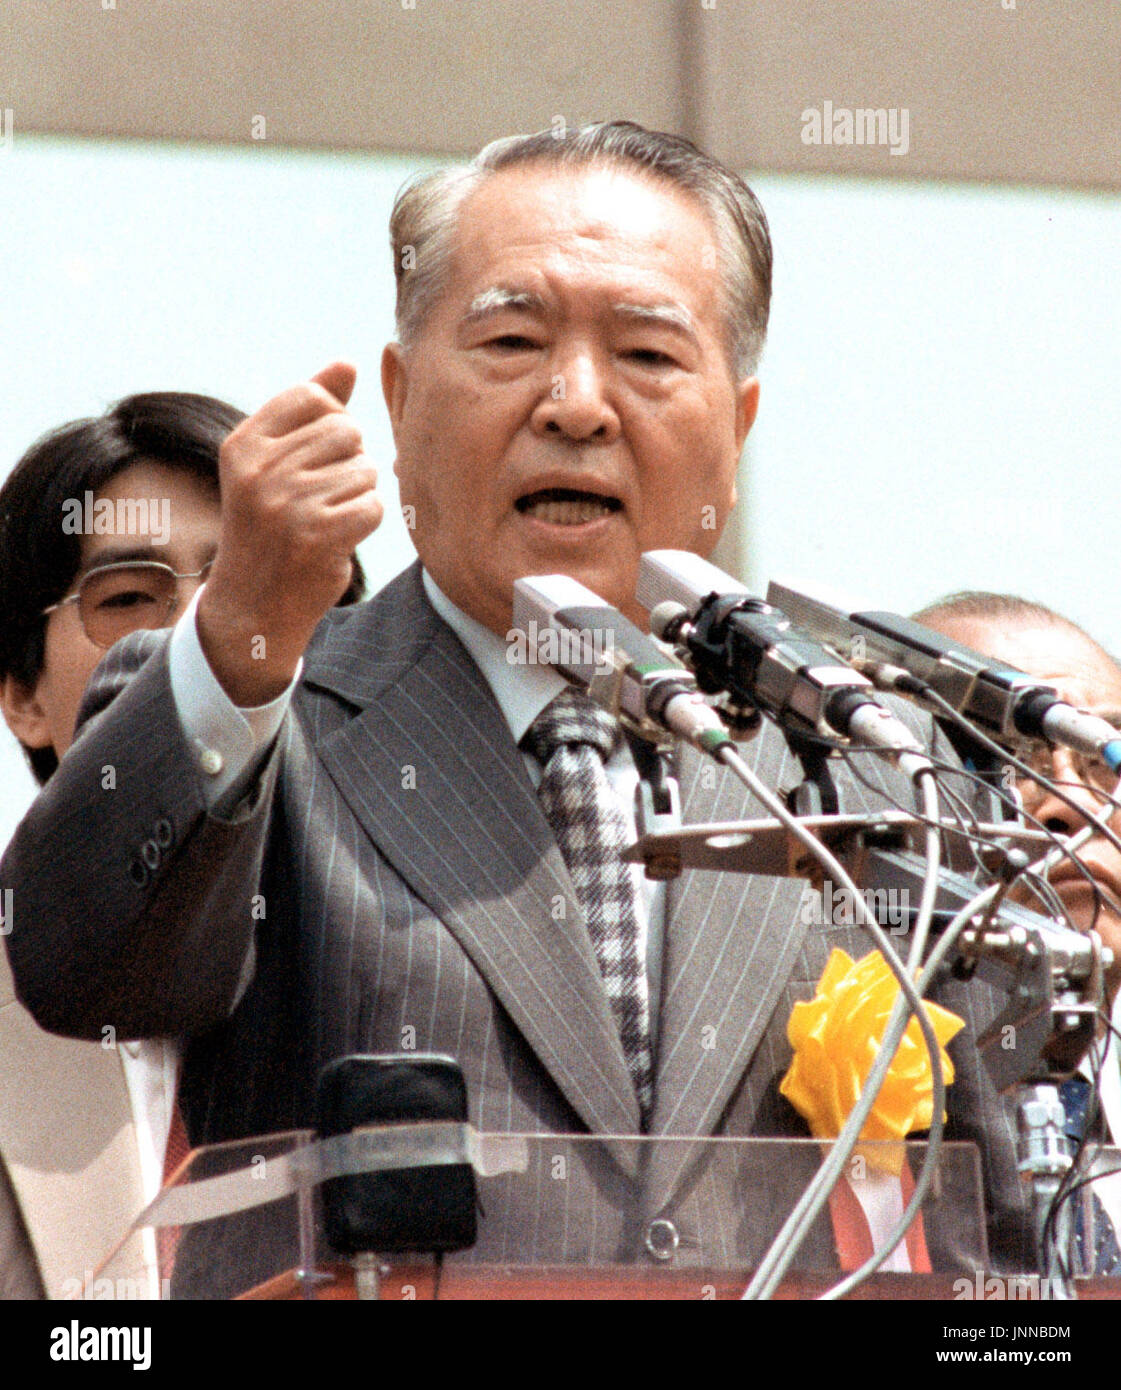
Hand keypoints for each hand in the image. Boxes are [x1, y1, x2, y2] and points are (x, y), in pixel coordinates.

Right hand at [198, 363, 381, 704]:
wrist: (253, 605)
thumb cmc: (272, 525)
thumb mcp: (275, 463)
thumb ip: (310, 412)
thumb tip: (347, 363)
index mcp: (244, 444)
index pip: (314, 398)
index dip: (330, 424)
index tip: (312, 459)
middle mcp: (260, 470)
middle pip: (347, 431)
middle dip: (348, 462)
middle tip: (320, 497)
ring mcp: (287, 503)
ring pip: (366, 470)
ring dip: (358, 496)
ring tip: (325, 520)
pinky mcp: (318, 536)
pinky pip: (374, 506)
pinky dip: (365, 523)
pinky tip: (337, 539)